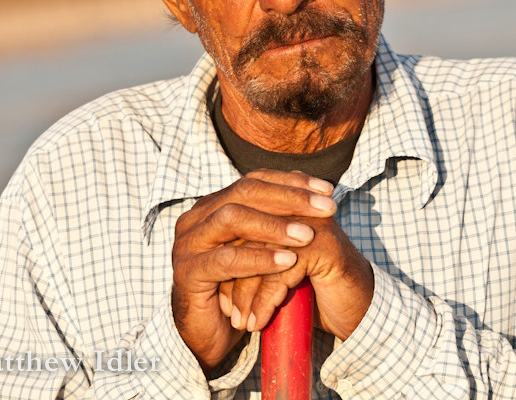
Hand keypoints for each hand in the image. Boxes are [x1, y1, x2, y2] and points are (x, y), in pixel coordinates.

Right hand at [170, 170, 337, 371]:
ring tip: (308, 235)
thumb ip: (277, 219)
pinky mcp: (187, 272)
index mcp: (213, 205)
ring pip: (232, 218)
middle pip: (245, 191)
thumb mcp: (262, 247)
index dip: (292, 182)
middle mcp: (196, 218)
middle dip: (290, 198)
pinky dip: (259, 258)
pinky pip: (226, 259)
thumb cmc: (242, 286)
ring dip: (274, 225)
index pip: (255, 180)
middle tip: (327, 208)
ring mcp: (187, 243)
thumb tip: (317, 190)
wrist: (211, 333)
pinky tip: (288, 261)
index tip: (328, 190)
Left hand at [220, 204, 374, 340]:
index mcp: (289, 209)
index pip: (244, 222)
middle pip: (249, 235)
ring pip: (262, 254)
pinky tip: (258, 322)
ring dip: (246, 293)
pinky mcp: (323, 246)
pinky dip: (265, 302)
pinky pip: (281, 273)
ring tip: (240, 321)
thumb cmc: (317, 293)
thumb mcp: (281, 272)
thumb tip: (214, 266)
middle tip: (225, 308)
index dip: (229, 258)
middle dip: (232, 277)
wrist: (359, 310)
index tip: (218, 293)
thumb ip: (257, 257)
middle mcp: (300, 210)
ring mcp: (313, 225)